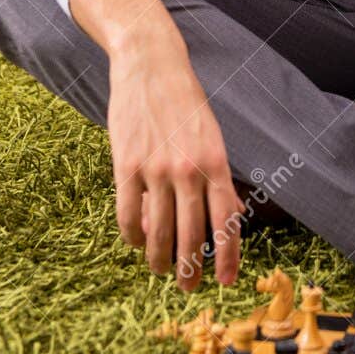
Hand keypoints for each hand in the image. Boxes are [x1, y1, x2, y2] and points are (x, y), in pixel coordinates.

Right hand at [107, 35, 245, 291]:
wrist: (150, 66)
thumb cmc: (185, 102)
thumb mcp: (211, 136)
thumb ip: (216, 178)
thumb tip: (226, 217)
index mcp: (216, 162)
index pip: (226, 221)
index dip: (228, 257)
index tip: (226, 281)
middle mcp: (188, 170)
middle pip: (192, 236)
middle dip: (191, 269)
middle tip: (189, 287)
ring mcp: (155, 169)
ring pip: (159, 232)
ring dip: (160, 260)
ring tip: (161, 270)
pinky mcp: (126, 166)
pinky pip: (128, 215)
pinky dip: (133, 236)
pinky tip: (137, 242)